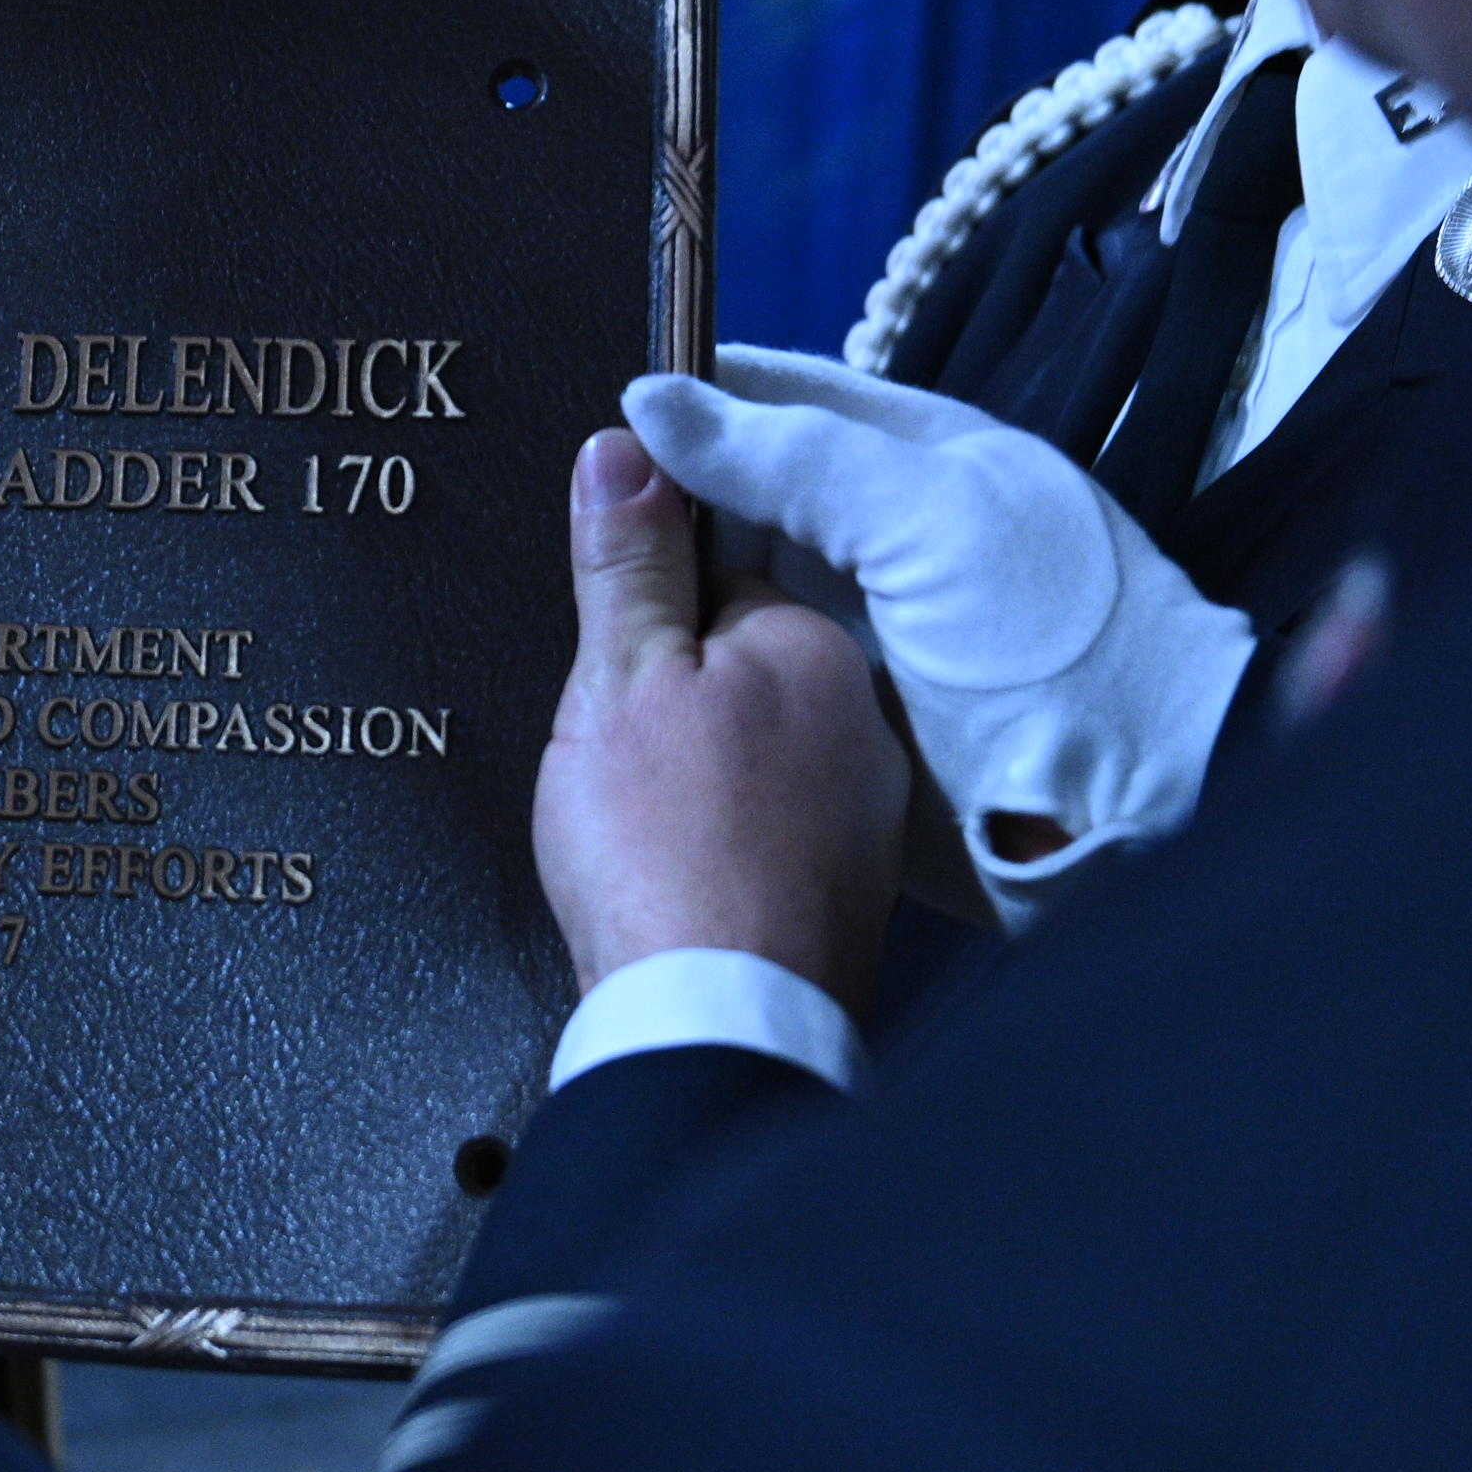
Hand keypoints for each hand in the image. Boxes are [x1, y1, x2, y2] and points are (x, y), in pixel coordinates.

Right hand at [534, 428, 912, 1004]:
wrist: (720, 1025)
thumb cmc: (669, 852)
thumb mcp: (619, 682)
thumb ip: (628, 565)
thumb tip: (624, 446)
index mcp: (811, 649)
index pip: (722, 584)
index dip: (646, 621)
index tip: (608, 669)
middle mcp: (859, 722)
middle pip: (742, 670)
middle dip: (675, 697)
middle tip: (611, 758)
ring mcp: (864, 815)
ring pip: (760, 754)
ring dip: (703, 773)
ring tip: (639, 824)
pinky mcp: (851, 892)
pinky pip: (777, 830)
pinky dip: (728, 841)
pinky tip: (682, 873)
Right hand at [619, 350, 1252, 920]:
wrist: (1133, 830)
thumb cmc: (1057, 650)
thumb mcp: (927, 522)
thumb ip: (791, 457)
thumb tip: (647, 402)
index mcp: (926, 466)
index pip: (786, 401)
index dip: (697, 396)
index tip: (596, 397)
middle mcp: (891, 545)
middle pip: (752, 498)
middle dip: (667, 493)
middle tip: (560, 489)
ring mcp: (868, 641)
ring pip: (740, 593)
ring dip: (667, 587)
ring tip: (563, 567)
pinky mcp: (845, 730)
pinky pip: (745, 686)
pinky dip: (687, 677)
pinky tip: (614, 668)